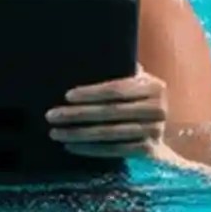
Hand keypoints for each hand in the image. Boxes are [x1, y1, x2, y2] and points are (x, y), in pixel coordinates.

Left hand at [45, 68, 166, 157]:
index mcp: (154, 86)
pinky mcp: (148, 151)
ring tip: (56, 133)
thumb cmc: (137, 102)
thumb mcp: (135, 84)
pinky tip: (71, 147)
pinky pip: (114, 150)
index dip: (90, 93)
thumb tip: (80, 60)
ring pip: (110, 133)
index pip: (116, 89)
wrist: (158, 134)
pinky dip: (91, 149)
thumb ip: (119, 72)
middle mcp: (158, 109)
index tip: (66, 96)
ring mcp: (154, 132)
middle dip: (77, 114)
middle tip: (51, 116)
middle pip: (111, 112)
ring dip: (79, 134)